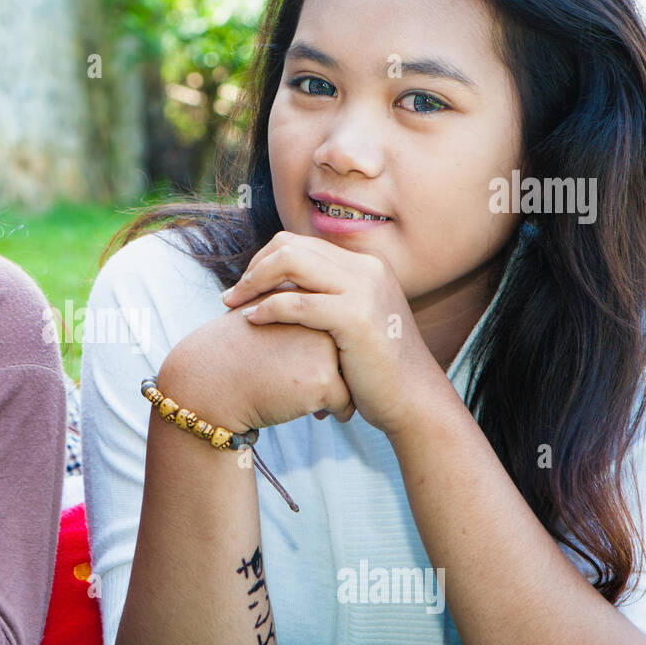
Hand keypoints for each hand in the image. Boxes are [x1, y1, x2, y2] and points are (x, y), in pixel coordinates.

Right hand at [166, 286, 355, 430]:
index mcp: (306, 299)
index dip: (327, 350)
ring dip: (341, 392)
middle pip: (348, 351)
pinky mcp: (323, 380)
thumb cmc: (230, 353)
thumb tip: (322, 330)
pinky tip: (315, 414)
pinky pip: (344, 403)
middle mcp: (320, 318)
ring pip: (351, 377)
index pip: (336, 328)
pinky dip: (334, 412)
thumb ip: (290, 314)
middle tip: (318, 386)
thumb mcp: (262, 318)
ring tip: (317, 402)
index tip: (311, 367)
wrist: (208, 382)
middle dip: (339, 370)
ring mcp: (324, 349)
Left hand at [219, 232, 447, 437]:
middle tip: (232, 296)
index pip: (301, 244)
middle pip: (291, 246)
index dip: (264, 261)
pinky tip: (251, 320)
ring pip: (291, 262)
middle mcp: (366, 269)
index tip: (245, 288)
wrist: (414, 401)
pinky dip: (268, 307)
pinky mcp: (356, 318)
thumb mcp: (355, 323)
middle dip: (254, 268)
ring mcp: (364, 290)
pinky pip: (298, 301)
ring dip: (254, 281)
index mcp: (365, 266)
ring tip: (234, 305)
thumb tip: (285, 291)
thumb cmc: (377, 371)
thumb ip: (328, 300)